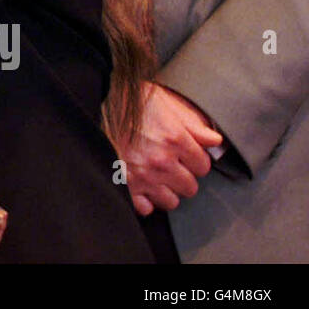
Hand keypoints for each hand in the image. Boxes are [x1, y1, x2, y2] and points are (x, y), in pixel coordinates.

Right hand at [119, 82, 222, 214]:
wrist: (92, 101)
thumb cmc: (128, 100)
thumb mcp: (163, 103)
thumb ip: (192, 124)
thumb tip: (216, 140)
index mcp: (175, 138)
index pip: (203, 166)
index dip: (195, 160)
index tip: (185, 156)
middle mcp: (162, 161)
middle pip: (190, 187)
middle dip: (182, 177)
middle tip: (169, 165)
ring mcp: (143, 176)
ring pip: (171, 201)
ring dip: (165, 191)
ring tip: (155, 176)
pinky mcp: (125, 185)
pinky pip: (145, 208)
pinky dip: (144, 199)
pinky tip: (140, 186)